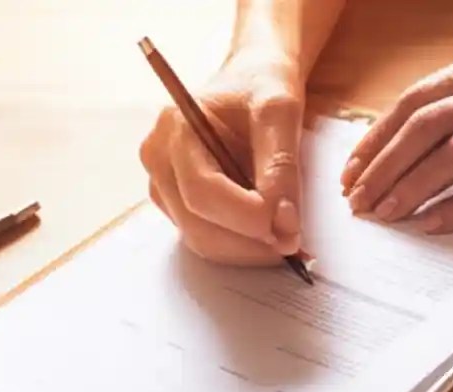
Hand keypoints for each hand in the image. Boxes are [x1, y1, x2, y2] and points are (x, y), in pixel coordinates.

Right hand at [140, 52, 304, 264]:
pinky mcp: (177, 204)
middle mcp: (159, 159)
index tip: (288, 224)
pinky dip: (240, 247)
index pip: (201, 190)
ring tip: (286, 239)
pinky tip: (269, 235)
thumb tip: (284, 222)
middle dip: (249, 242)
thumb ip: (280, 164)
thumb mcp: (280, 111)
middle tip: (294, 240)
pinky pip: (206, 238)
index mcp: (175, 128)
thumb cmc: (262, 86)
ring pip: (200, 239)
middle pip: (196, 224)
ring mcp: (164, 185)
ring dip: (246, 250)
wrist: (251, 81)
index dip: (244, 216)